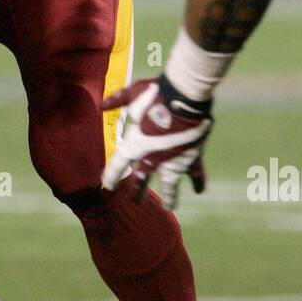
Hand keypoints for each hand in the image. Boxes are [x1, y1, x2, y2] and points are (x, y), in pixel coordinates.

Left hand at [101, 75, 212, 208]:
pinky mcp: (192, 157)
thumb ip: (118, 100)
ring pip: (170, 185)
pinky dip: (199, 181)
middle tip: (135, 201)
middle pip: (142, 179)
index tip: (107, 185)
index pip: (118, 165)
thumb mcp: (133, 94)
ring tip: (169, 206)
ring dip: (170, 196)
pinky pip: (197, 174)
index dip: (110, 176)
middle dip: (138, 191)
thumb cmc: (156, 95)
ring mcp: (173, 161)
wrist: (184, 98)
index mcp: (135, 145)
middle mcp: (153, 159)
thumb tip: (102, 104)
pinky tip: (199, 190)